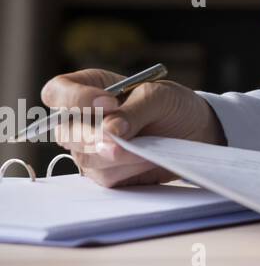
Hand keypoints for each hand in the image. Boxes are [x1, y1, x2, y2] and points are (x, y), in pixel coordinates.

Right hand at [39, 68, 226, 187]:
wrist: (195, 130)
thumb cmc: (171, 105)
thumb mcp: (159, 96)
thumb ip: (134, 110)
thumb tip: (109, 131)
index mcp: (87, 89)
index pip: (58, 92)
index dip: (74, 99)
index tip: (107, 104)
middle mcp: (80, 121)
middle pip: (66, 132)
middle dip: (96, 136)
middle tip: (123, 138)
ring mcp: (89, 149)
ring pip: (86, 158)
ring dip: (119, 155)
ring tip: (148, 148)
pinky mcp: (105, 172)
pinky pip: (107, 176)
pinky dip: (130, 168)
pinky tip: (149, 158)